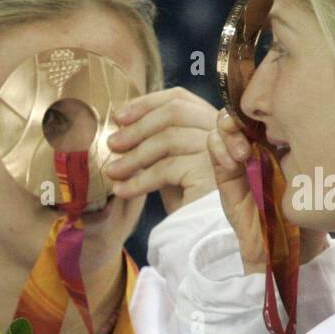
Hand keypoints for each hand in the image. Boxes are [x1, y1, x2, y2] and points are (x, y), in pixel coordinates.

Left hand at [104, 87, 219, 213]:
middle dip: (137, 127)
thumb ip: (157, 140)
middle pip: (174, 112)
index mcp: (212, 123)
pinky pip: (167, 168)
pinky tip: (122, 191)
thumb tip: (122, 125)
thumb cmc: (187, 199)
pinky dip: (139, 180)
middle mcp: (222, 132)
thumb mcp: (169, 162)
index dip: (147, 103)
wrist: (205, 235)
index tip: (119, 116)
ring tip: (112, 172)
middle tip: (111, 144)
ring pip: (168, 139)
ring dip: (133, 156)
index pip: (180, 98)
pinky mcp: (212, 173)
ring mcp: (221, 151)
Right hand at [205, 110, 328, 273]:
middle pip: (244, 108)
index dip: (265, 97)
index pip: (269, 103)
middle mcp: (262, 142)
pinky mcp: (225, 174)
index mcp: (286, 135)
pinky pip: (212, 146)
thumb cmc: (310, 208)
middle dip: (246, 111)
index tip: (276, 104)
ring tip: (244, 153)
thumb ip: (305, 139)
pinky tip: (234, 162)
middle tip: (258, 127)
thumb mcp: (315, 165)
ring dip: (230, 130)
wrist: (290, 246)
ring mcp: (241, 157)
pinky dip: (219, 147)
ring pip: (225, 123)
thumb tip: (302, 106)